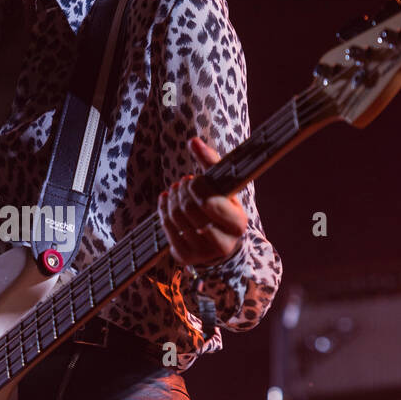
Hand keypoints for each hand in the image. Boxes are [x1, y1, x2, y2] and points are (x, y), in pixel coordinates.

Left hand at [157, 136, 247, 268]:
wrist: (219, 243)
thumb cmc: (222, 207)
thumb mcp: (224, 187)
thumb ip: (211, 162)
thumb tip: (193, 141)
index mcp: (238, 223)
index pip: (208, 200)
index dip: (195, 186)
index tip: (193, 179)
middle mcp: (224, 242)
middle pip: (189, 208)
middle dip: (181, 191)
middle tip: (181, 182)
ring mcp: (203, 253)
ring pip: (176, 217)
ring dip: (171, 199)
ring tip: (174, 190)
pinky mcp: (186, 257)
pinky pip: (166, 229)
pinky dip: (162, 210)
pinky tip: (166, 201)